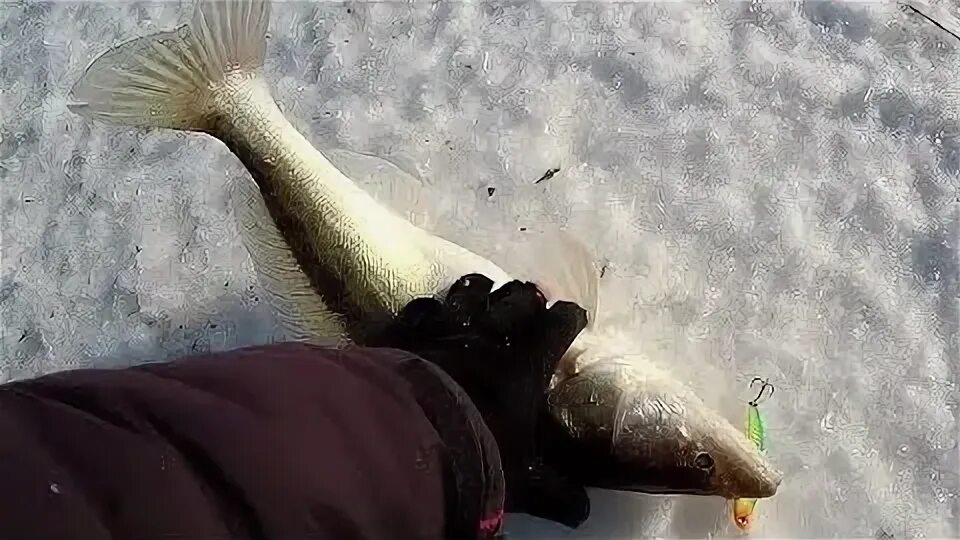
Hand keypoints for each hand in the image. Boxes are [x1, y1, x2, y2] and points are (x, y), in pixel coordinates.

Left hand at [370, 274, 590, 527]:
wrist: (403, 438)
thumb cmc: (475, 454)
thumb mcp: (522, 482)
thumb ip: (554, 491)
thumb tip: (582, 512)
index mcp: (526, 364)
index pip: (558, 325)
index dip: (569, 318)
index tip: (572, 318)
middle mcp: (490, 335)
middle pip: (518, 298)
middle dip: (528, 298)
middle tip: (530, 304)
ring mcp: (446, 325)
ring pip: (471, 291)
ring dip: (481, 291)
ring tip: (484, 292)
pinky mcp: (407, 327)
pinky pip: (423, 305)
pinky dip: (432, 307)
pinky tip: (430, 312)